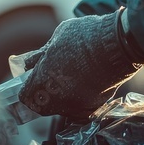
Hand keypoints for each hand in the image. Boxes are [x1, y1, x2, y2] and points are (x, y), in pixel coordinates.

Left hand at [18, 9, 143, 118]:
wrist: (118, 44)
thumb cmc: (85, 36)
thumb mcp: (57, 38)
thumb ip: (39, 56)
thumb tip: (26, 65)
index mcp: (43, 80)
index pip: (25, 98)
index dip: (26, 89)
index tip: (31, 81)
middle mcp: (57, 98)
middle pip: (42, 106)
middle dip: (43, 94)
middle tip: (51, 78)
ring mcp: (76, 105)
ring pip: (62, 108)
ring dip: (62, 97)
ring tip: (72, 77)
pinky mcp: (93, 107)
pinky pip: (80, 107)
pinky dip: (79, 98)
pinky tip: (85, 83)